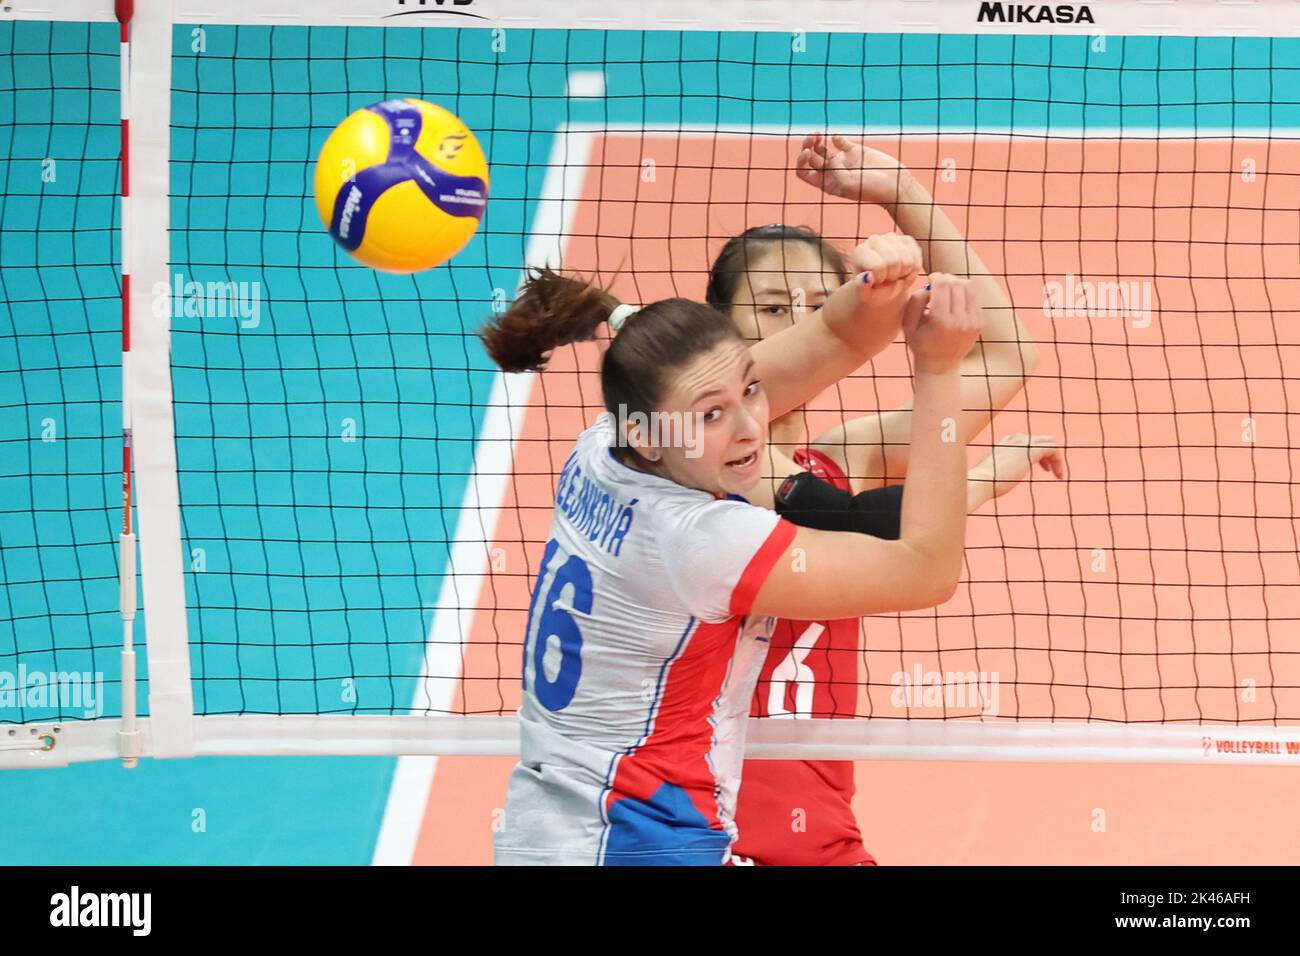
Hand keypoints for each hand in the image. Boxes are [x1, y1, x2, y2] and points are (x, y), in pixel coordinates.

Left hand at [795, 134, 917, 206]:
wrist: (894, 183)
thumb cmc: (871, 189)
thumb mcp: (849, 184)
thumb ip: (835, 171)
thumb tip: (830, 157)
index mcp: (825, 183)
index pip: (803, 172)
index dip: (801, 161)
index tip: (807, 152)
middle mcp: (831, 172)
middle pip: (809, 157)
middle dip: (807, 145)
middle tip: (813, 137)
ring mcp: (841, 160)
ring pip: (820, 147)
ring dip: (815, 139)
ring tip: (818, 134)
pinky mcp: (853, 150)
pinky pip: (838, 141)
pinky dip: (834, 137)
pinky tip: (837, 139)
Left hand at [851, 232, 922, 317]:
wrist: (883, 287)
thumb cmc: (872, 292)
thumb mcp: (865, 295)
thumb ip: (861, 287)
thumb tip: (867, 277)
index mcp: (860, 252)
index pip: (878, 265)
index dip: (881, 278)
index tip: (877, 280)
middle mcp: (874, 240)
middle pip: (894, 261)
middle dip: (893, 275)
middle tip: (887, 279)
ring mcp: (892, 237)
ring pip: (908, 260)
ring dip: (903, 273)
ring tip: (894, 276)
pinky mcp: (907, 240)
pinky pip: (917, 258)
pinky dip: (913, 270)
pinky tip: (903, 271)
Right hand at [902, 273, 983, 373]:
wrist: (940, 366)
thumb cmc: (920, 343)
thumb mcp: (908, 324)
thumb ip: (916, 300)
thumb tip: (930, 285)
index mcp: (940, 321)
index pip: (943, 285)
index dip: (936, 276)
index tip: (930, 279)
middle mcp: (960, 321)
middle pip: (956, 283)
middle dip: (945, 279)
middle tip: (938, 284)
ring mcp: (972, 322)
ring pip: (968, 286)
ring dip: (956, 283)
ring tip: (947, 291)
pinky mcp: (980, 323)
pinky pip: (974, 296)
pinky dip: (964, 293)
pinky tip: (955, 301)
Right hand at [969, 434, 1065, 500]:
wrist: (981, 482)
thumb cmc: (983, 484)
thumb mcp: (992, 476)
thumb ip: (998, 474)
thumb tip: (998, 483)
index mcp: (1004, 443)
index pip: (1025, 440)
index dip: (1036, 452)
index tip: (1041, 467)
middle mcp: (1014, 439)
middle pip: (1040, 439)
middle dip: (1047, 454)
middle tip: (1050, 470)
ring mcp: (1024, 442)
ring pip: (1049, 442)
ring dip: (1056, 458)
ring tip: (1058, 474)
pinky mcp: (1032, 450)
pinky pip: (1054, 449)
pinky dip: (1059, 461)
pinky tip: (1059, 476)